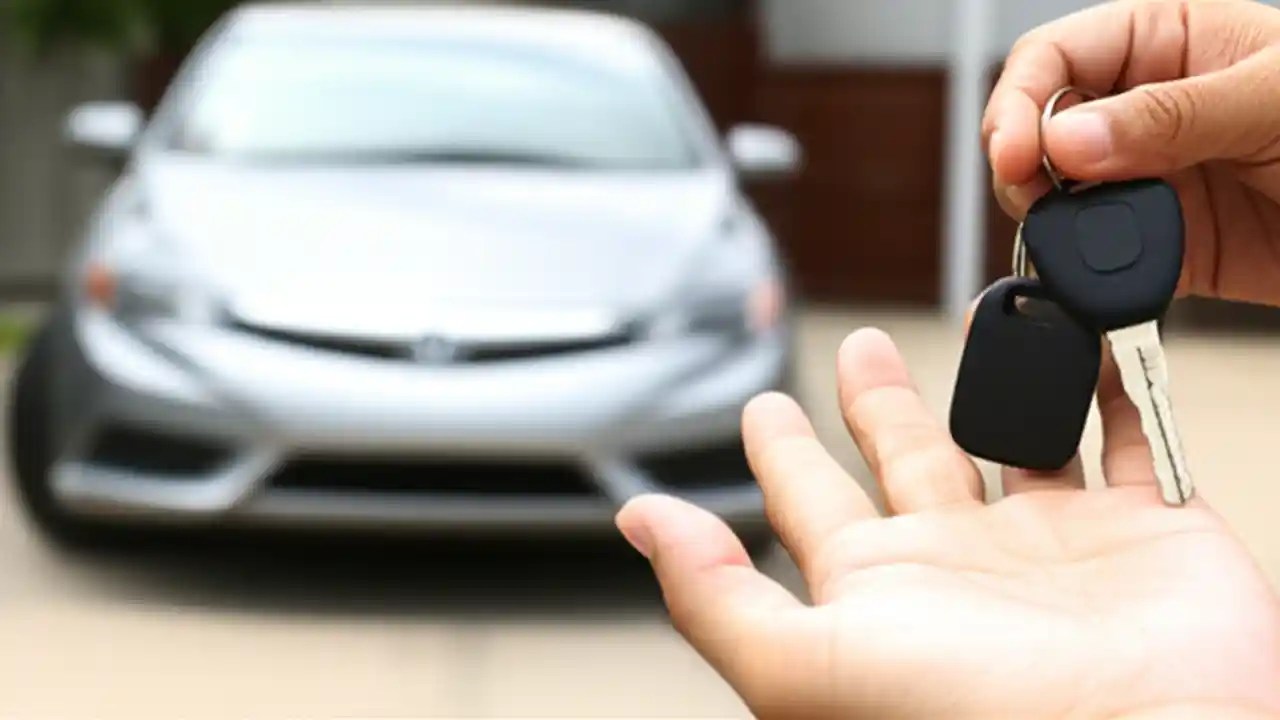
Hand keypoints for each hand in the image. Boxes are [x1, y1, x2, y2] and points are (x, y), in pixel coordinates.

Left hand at [616, 328, 1279, 718]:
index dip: (781, 451)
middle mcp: (959, 565)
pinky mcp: (1142, 534)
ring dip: (1000, 382)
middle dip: (880, 401)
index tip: (763, 405)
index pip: (810, 499)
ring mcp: (1051, 547)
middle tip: (863, 346)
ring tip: (988, 324)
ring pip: (1013, 439)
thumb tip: (639, 522)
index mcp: (877, 587)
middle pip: (907, 458)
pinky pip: (1130, 444)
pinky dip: (1114, 394)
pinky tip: (1094, 355)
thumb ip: (718, 592)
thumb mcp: (806, 661)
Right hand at [986, 0, 1279, 306]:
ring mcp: (1155, 183)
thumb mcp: (1279, 97)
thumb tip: (1068, 138)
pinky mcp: (1171, 251)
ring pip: (1061, 202)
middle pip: (1041, 132)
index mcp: (1170, 43)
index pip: (1059, 56)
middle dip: (1022, 166)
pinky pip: (1108, 264)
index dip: (1021, 99)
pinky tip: (1102, 278)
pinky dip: (1091, 278)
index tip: (1015, 149)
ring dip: (1053, 224)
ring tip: (1076, 240)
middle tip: (1034, 197)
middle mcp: (1148, 112)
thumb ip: (1173, 112)